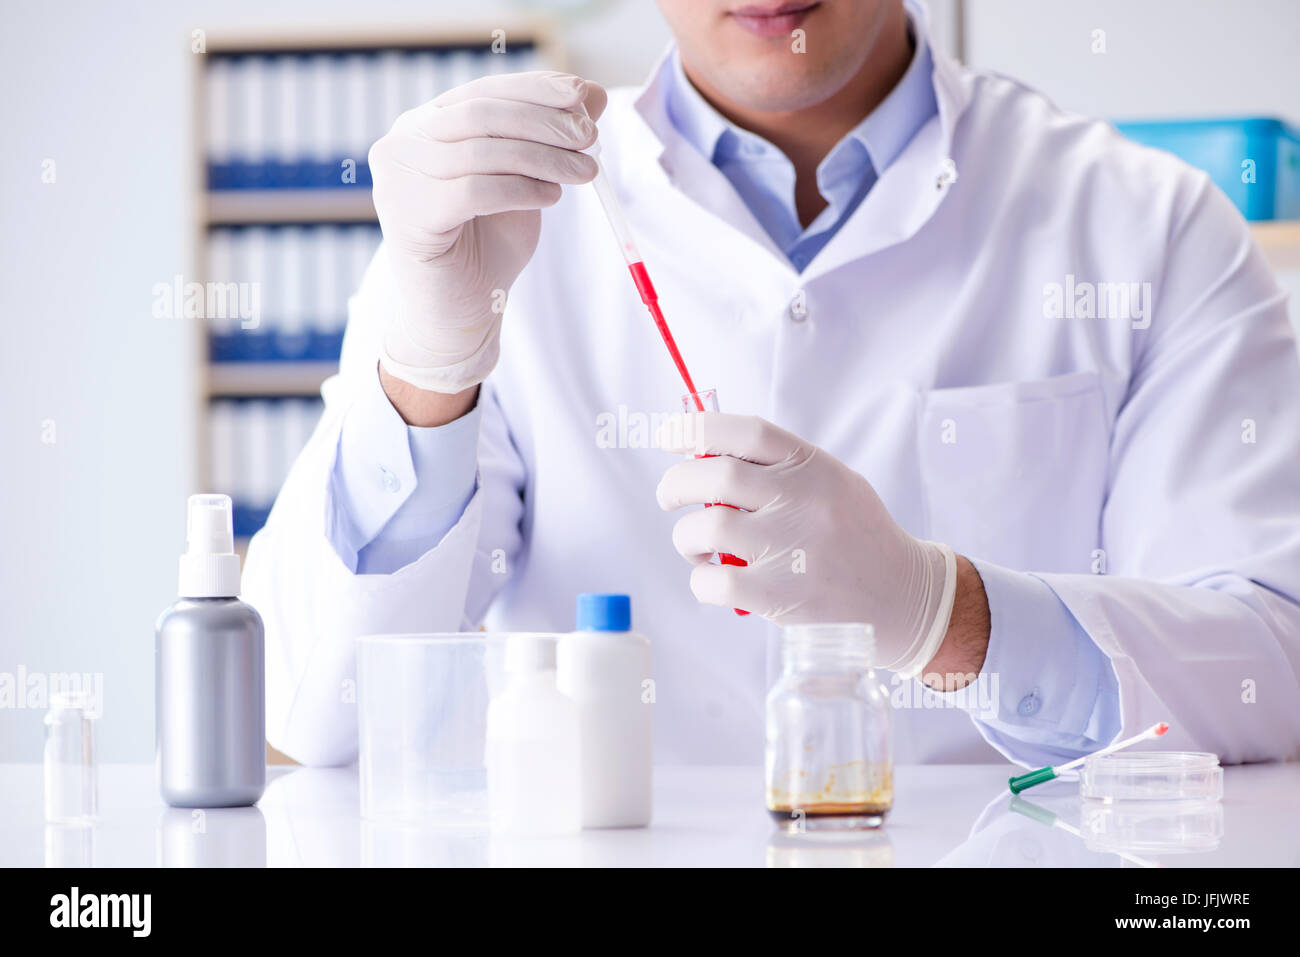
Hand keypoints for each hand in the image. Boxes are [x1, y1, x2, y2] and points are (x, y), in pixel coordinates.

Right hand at [368, 72, 606, 393]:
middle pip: (481, 113)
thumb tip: (592, 93)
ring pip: (480, 151)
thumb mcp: (527, 180)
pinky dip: (520, 189)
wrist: (460, 310)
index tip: (584, 97)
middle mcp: (403, 142)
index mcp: (426, 123)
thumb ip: (549, 138)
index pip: (484, 90)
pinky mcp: (408, 216)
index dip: (536, 89)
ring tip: (583, 174)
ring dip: (543, 158)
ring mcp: (398, 179)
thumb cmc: (487, 242)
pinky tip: (550, 198)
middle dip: (544, 123)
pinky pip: (474, 191)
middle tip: (590, 139)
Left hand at [656, 413, 958, 675]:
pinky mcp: (779, 596)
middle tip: (670, 495)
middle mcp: (801, 502)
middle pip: (715, 476)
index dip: (696, 427)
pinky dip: (700, 580)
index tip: (670, 435)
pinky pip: (712, 581)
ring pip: (706, 528)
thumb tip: (699, 450)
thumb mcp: (828, 480)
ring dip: (686, 536)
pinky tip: (713, 577)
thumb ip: (774, 465)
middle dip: (676, 483)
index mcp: (811, 467)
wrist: (898, 594)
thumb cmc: (851, 532)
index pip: (745, 432)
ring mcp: (790, 550)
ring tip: (696, 544)